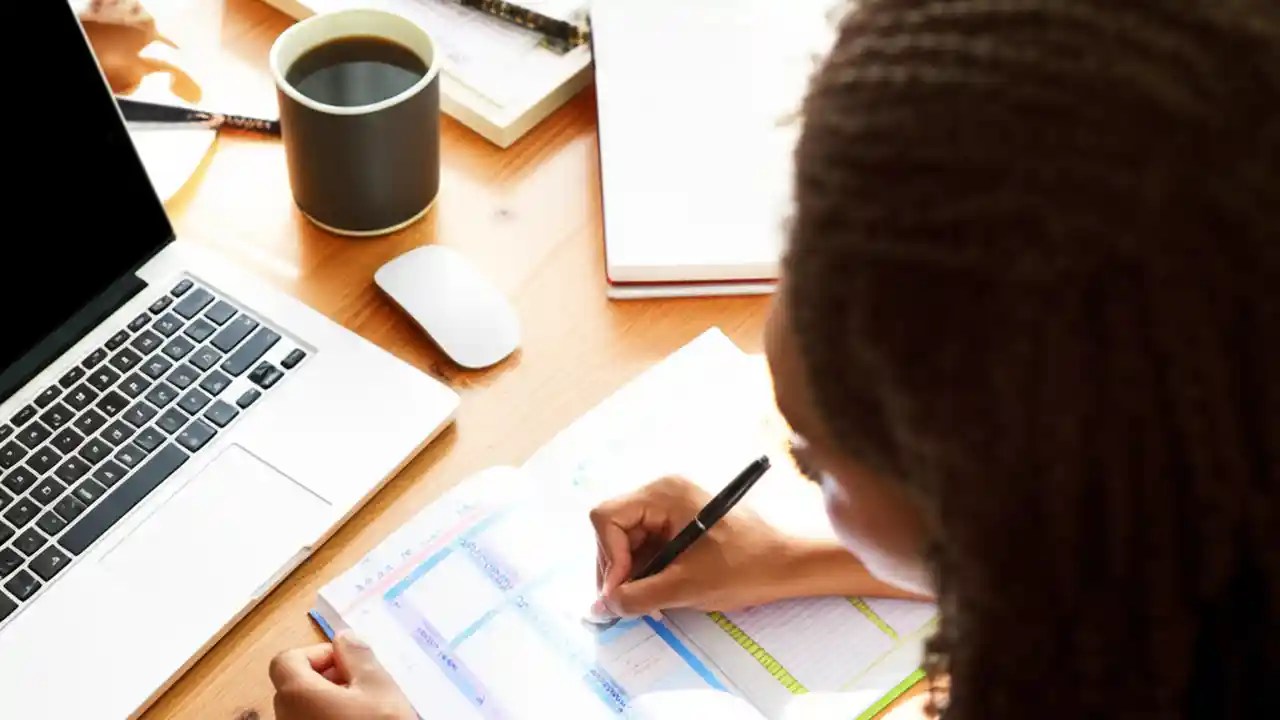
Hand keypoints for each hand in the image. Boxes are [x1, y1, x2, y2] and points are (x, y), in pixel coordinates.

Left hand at [269, 631, 415, 719]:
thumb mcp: (379, 686)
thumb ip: (358, 655)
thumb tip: (343, 638)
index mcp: (296, 695)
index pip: (286, 660)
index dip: (317, 654)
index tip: (349, 665)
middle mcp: (285, 719)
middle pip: (293, 686)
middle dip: (326, 678)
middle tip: (361, 686)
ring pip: (302, 710)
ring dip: (328, 702)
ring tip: (363, 711)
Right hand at [590, 476, 797, 616]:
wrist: (789, 565)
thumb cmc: (744, 568)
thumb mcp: (686, 586)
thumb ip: (638, 596)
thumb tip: (602, 607)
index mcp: (664, 493)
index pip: (607, 518)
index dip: (608, 557)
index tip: (621, 592)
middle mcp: (663, 492)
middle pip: (614, 529)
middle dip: (616, 568)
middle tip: (626, 605)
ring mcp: (672, 506)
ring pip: (628, 541)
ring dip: (631, 573)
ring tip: (645, 602)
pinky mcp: (681, 523)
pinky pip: (648, 545)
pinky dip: (648, 570)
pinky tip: (659, 592)